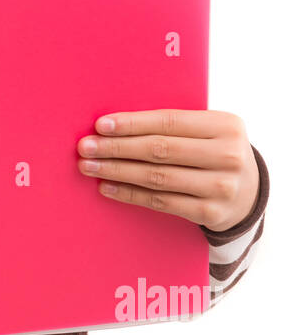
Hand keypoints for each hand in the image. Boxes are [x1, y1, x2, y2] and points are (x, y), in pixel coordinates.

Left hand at [76, 109, 260, 232]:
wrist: (248, 193)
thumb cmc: (213, 153)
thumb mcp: (207, 132)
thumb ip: (173, 126)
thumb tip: (113, 125)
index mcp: (226, 125)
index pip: (169, 121)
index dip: (132, 123)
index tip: (101, 125)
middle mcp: (228, 155)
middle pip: (160, 149)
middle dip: (117, 147)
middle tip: (86, 147)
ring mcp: (221, 187)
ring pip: (157, 177)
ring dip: (117, 171)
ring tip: (89, 167)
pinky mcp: (211, 213)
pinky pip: (161, 202)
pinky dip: (130, 194)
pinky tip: (107, 187)